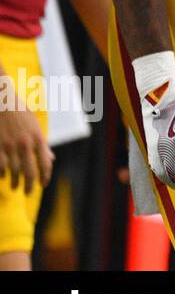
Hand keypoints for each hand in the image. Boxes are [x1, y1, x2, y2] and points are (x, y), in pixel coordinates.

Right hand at [0, 78, 51, 193]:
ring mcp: (10, 146)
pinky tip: (3, 177)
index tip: (43, 184)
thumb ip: (43, 144)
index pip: (45, 163)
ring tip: (15, 187)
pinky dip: (2, 173)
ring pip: (15, 171)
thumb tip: (51, 159)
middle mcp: (25, 144)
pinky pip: (1, 165)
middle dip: (30, 185)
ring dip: (15, 182)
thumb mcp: (35, 126)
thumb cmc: (20, 113)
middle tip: (28, 193)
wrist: (2, 101)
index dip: (45, 176)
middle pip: (30, 171)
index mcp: (38, 138)